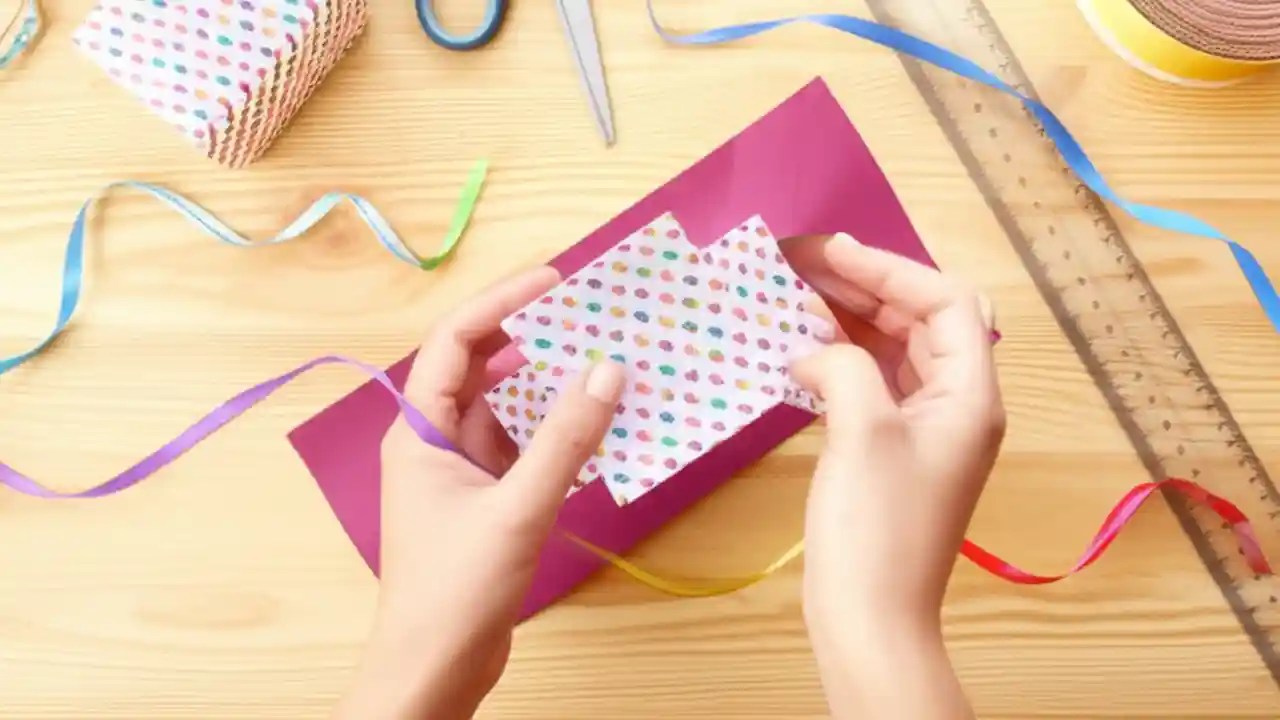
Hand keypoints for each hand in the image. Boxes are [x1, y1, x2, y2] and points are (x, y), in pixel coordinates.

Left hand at [334, 267, 625, 719]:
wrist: (433, 671)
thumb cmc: (455, 590)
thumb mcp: (518, 507)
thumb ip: (565, 439)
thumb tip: (608, 370)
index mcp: (419, 430)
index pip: (456, 340)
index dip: (502, 302)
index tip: (554, 279)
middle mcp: (434, 441)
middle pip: (481, 366)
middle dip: (531, 336)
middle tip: (589, 312)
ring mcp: (459, 473)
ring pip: (507, 409)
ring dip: (550, 385)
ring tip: (603, 358)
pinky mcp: (484, 502)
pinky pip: (522, 448)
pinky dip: (557, 432)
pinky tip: (597, 424)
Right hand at [786, 233, 1002, 718]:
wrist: (870, 617)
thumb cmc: (875, 528)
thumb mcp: (861, 432)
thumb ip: (843, 367)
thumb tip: (814, 349)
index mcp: (970, 396)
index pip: (947, 303)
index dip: (891, 269)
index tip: (831, 251)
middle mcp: (957, 406)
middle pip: (922, 320)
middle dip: (866, 285)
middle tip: (804, 262)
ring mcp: (925, 430)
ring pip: (895, 350)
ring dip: (850, 318)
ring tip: (796, 293)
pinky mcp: (893, 452)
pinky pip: (874, 384)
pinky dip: (840, 358)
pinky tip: (801, 350)